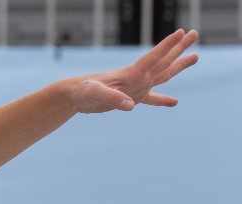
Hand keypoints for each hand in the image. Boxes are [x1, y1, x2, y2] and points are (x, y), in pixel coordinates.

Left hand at [65, 29, 198, 112]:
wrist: (74, 97)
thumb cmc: (82, 91)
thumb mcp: (95, 94)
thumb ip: (113, 98)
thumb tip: (131, 106)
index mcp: (130, 74)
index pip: (153, 57)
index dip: (167, 46)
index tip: (182, 32)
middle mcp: (137, 78)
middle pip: (163, 60)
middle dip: (179, 48)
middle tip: (195, 33)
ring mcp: (135, 87)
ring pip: (162, 74)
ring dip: (178, 66)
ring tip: (195, 56)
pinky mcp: (131, 98)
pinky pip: (151, 99)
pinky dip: (162, 100)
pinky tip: (174, 102)